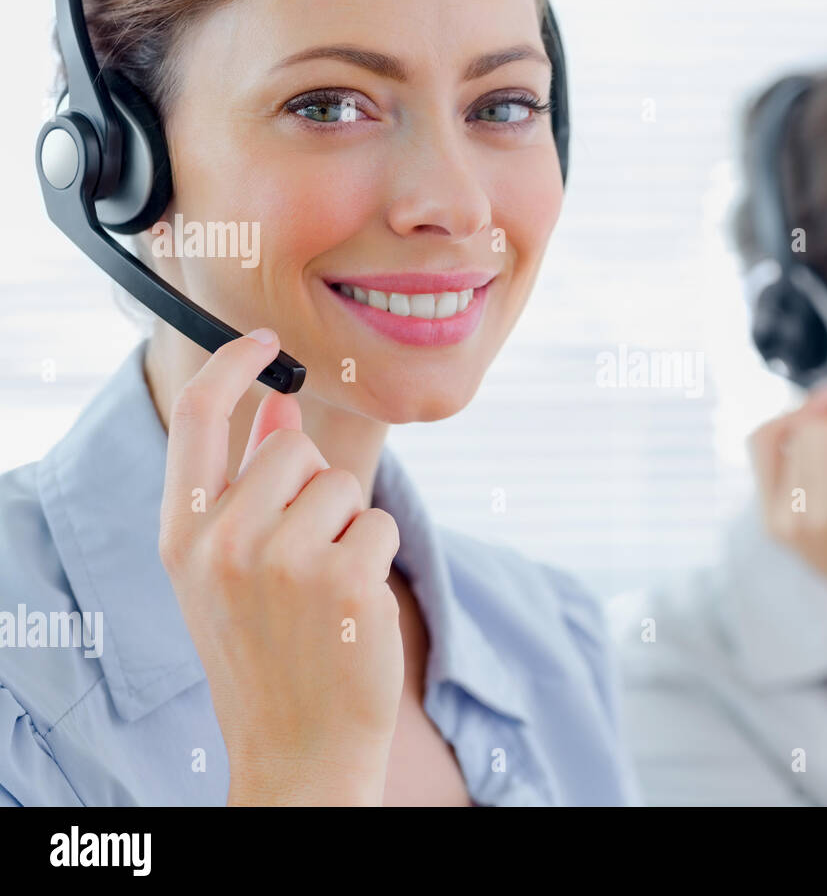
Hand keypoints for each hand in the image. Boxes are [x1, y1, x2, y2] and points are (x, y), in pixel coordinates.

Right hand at [158, 329, 403, 804]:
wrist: (297, 748)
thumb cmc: (269, 651)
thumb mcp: (232, 568)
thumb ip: (250, 479)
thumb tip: (280, 401)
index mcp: (183, 536)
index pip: (195, 418)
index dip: (229, 365)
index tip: (262, 341)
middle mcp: (223, 542)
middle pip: (293, 447)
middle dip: (314, 486)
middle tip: (304, 558)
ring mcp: (283, 559)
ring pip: (344, 483)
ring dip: (348, 525)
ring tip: (325, 590)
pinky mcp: (344, 578)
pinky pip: (379, 521)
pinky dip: (376, 555)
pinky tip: (353, 607)